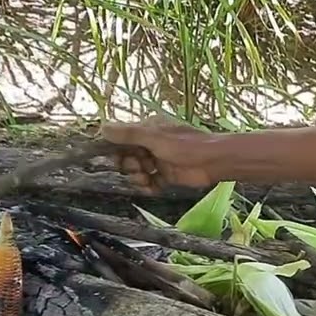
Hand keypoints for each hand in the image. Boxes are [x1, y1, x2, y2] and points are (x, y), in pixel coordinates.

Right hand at [100, 116, 215, 190]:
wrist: (213, 162)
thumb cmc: (186, 145)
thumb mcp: (155, 137)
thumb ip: (129, 134)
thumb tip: (102, 128)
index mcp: (148, 130)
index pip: (122, 139)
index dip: (115, 149)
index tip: (114, 158)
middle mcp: (151, 145)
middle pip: (127, 157)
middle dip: (129, 165)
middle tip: (139, 167)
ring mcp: (159, 161)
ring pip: (137, 172)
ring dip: (138, 177)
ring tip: (147, 177)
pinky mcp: (167, 176)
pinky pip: (150, 183)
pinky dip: (149, 187)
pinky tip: (152, 188)